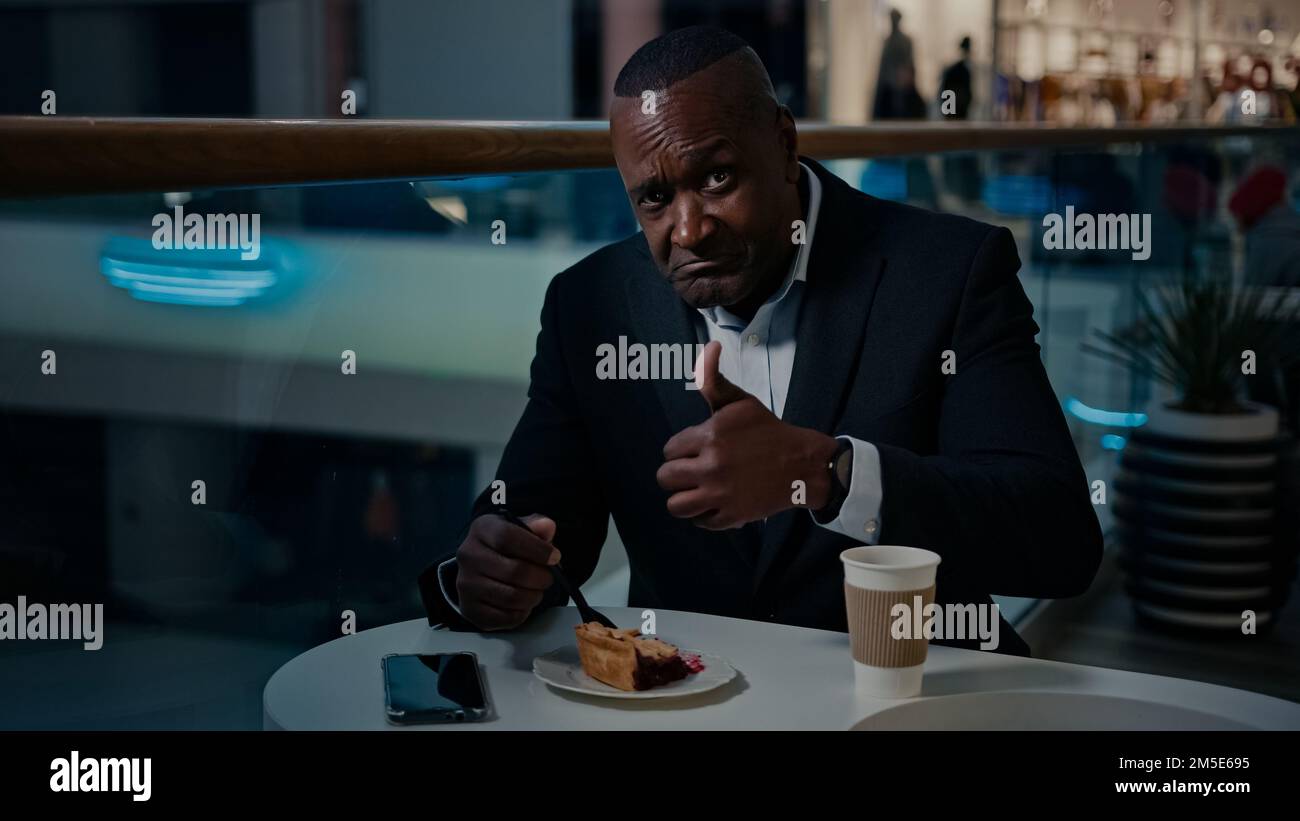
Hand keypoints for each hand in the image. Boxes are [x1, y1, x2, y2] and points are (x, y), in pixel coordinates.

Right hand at [455, 513, 559, 629]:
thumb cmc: (505, 545)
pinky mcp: (470, 609)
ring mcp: (466, 584)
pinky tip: (523, 603)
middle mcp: (468, 555)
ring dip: (534, 596)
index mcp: (482, 529)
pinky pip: (505, 618)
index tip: (554, 557)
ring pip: (511, 597)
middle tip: (548, 578)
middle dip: (540, 577)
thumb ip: (537, 527)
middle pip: (514, 571)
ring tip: (537, 590)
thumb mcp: (520, 528)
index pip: (508, 537)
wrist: (480, 565)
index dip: (537, 549)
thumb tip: (547, 526)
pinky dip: (522, 613)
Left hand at [656, 341, 838, 529]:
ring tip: (697, 490)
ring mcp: (721, 494)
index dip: (680, 450)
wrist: (802, 464)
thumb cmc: (768, 431)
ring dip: (684, 498)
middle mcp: (711, 466)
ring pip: (676, 505)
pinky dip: (704, 515)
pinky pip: (700, 521)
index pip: (669, 450)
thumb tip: (710, 346)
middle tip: (694, 471)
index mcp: (710, 436)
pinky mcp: (732, 516)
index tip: (697, 450)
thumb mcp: (741, 402)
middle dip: (677, 474)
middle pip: (665, 478)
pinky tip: (716, 502)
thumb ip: (714, 379)